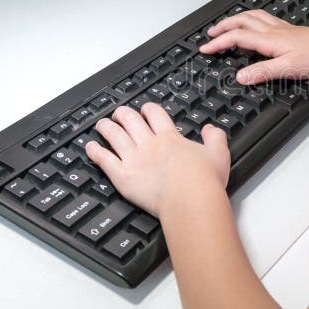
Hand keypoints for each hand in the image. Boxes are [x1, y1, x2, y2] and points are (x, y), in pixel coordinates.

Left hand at [85, 104, 229, 217]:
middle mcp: (149, 144)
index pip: (155, 115)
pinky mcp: (123, 176)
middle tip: (119, 114)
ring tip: (101, 125)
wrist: (191, 199)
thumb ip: (215, 138)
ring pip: (114, 135)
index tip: (146, 110)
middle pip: (130, 120)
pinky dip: (95, 151)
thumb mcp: (219, 154)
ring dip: (106, 127)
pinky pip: (104, 159)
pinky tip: (90, 147)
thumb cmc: (205, 180)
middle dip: (123, 114)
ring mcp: (134, 158)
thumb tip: (211, 129)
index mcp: (170, 138)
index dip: (148, 109)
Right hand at [199, 10, 308, 83]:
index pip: (236, 37)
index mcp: (269, 39)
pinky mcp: (288, 29)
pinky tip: (254, 22)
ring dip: (235, 19)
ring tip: (225, 25)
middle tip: (210, 34)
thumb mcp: (288, 69)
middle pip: (241, 21)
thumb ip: (262, 72)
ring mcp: (281, 27)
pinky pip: (263, 17)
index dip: (218, 43)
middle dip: (222, 26)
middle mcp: (272, 30)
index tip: (205, 49)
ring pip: (251, 16)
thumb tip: (240, 76)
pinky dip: (250, 18)